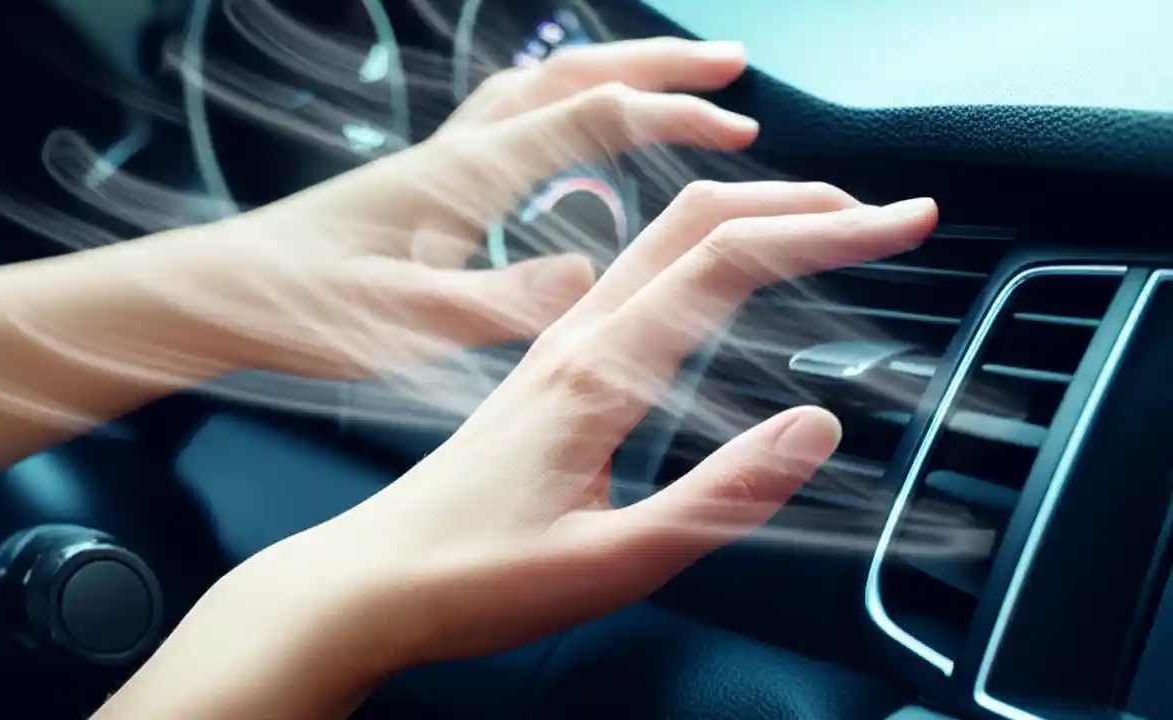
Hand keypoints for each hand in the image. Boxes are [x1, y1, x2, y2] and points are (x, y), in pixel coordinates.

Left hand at [98, 183, 937, 718]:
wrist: (372, 579)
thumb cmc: (476, 578)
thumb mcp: (615, 562)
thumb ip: (722, 496)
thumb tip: (814, 428)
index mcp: (598, 371)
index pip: (727, 261)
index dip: (824, 231)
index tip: (900, 224)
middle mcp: (575, 336)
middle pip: (693, 222)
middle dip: (796, 202)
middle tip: (880, 216)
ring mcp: (555, 343)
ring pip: (659, 239)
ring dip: (746, 216)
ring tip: (817, 228)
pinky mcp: (545, 365)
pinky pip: (632, 274)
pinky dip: (697, 250)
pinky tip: (714, 277)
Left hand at [152, 38, 757, 378]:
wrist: (215, 293)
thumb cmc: (297, 310)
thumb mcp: (400, 322)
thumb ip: (493, 301)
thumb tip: (587, 274)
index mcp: (462, 177)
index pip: (588, 119)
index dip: (669, 115)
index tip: (736, 126)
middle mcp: (456, 151)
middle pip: (573, 76)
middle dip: (658, 67)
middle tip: (728, 71)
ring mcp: (438, 158)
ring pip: (540, 84)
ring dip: (612, 75)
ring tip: (667, 86)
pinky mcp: (422, 179)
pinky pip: (509, 114)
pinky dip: (562, 103)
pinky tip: (572, 138)